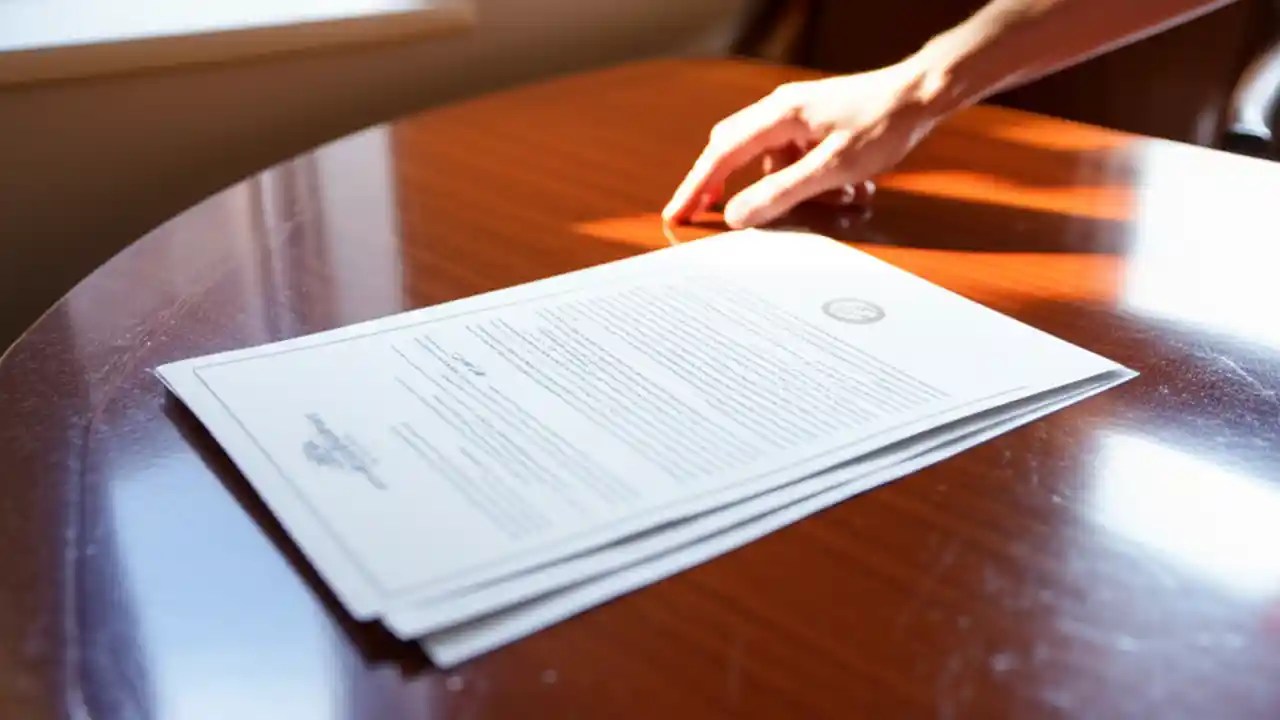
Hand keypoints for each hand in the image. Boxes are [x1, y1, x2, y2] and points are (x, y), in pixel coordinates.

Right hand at [662, 61, 944, 228]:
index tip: (678, 212)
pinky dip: (815, 181)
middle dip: (730, 186)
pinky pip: (798, 159)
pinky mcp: (816, 126)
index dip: (696, 187)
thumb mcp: (832, 169)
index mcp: (778, 116)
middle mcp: (781, 111)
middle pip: (735, 151)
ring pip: (774, 162)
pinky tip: (850, 188)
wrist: (923, 95)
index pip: (721, 154)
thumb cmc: (883, 124)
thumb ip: (781, 193)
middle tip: (715, 215)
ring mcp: (798, 117)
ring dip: (795, 189)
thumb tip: (737, 214)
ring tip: (841, 199)